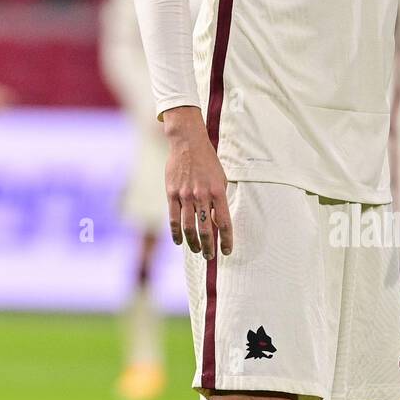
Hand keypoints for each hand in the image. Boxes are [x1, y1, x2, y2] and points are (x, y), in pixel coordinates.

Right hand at [161, 107, 233, 259]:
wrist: (188, 143)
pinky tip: (179, 241)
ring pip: (189, 227)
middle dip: (209, 247)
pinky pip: (173, 218)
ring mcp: (185, 195)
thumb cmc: (207, 162)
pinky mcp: (172, 193)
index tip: (227, 251)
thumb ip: (219, 201)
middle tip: (210, 257)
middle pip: (206, 229)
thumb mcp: (220, 179)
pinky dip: (176, 233)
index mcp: (218, 192)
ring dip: (193, 243)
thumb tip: (217, 222)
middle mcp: (202, 195)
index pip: (224, 223)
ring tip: (196, 250)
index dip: (226, 240)